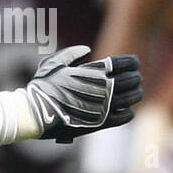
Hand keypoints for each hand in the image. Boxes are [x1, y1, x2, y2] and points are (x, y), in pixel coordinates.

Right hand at [23, 46, 141, 142]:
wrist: (36, 114)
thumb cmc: (43, 88)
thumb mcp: (54, 63)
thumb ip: (72, 54)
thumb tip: (86, 49)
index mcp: (92, 72)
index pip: (123, 64)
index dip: (132, 62)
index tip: (135, 63)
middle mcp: (102, 88)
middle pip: (130, 80)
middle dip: (135, 77)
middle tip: (136, 78)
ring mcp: (103, 106)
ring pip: (131, 98)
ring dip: (135, 94)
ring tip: (136, 92)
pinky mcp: (101, 123)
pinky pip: (124, 116)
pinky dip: (128, 111)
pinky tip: (126, 109)